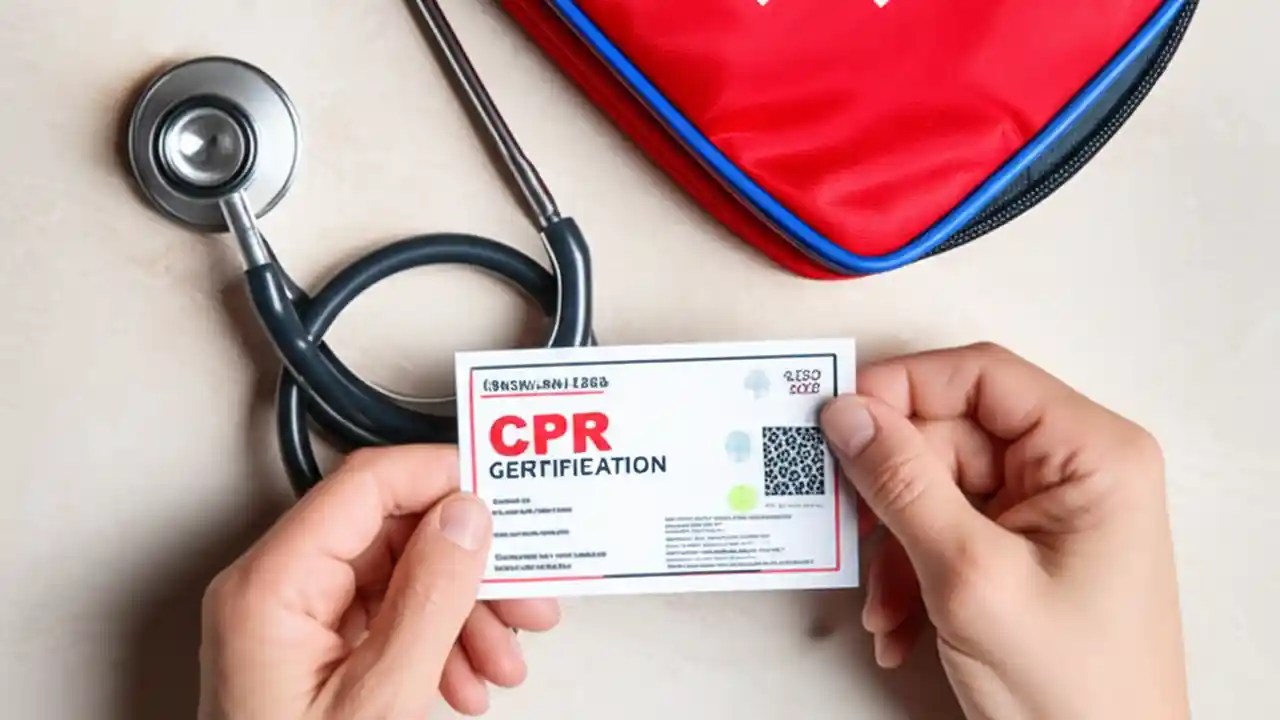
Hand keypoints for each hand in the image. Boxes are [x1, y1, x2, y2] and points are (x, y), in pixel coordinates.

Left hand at [198, 445, 558, 718]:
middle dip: (468, 567)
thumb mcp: (382, 699)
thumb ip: (429, 598)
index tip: (501, 494)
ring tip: (503, 658)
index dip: (440, 478)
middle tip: (525, 592)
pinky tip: (467, 680)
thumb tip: (465, 518)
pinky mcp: (312, 654)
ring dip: (463, 613)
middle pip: (390, 534)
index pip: (365, 485)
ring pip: (398, 579)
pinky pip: (387, 621)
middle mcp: (274, 593)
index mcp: (272, 588)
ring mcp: (292, 623)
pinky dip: (437, 644)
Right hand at [820, 343, 1187, 719]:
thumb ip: (904, 485)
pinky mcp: (1023, 548)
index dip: (902, 388)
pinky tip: (900, 621)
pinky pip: (944, 529)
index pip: (980, 376)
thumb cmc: (1078, 690)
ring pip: (935, 488)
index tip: (838, 420)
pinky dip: (910, 571)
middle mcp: (1074, 469)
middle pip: (948, 436)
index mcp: (1092, 454)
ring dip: (894, 547)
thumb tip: (849, 414)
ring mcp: (1048, 511)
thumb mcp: (971, 577)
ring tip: (882, 604)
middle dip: (891, 496)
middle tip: (847, 531)